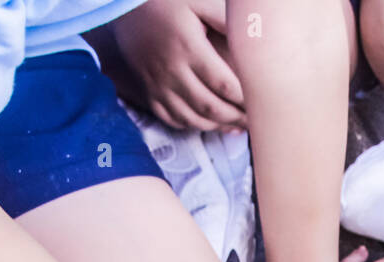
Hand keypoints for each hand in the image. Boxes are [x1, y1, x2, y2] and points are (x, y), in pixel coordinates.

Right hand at [111, 0, 244, 131]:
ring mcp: (157, 86)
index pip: (224, 84)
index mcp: (188, 48)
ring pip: (192, 119)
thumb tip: (252, 38)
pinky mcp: (148, 94)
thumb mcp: (197, 2)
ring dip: (218, 127)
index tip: (260, 102)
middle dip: (236, 118)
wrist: (122, 11)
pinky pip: (172, 120)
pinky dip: (194, 127)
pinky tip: (211, 125)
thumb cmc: (167, 3)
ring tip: (238, 128)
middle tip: (255, 121)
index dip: (245, 99)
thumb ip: (225, 20)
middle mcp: (171, 72)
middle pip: (210, 107)